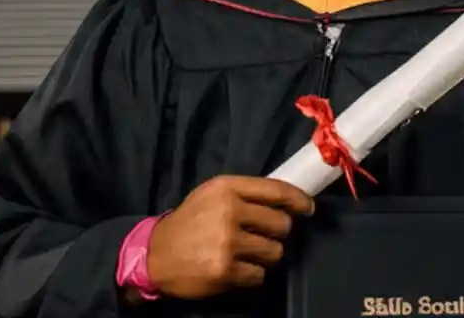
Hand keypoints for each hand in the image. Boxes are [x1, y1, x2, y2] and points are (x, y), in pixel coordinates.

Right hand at [146, 175, 313, 300]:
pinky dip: (252, 275)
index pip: (276, 191)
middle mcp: (229, 211)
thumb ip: (245, 195)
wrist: (154, 255)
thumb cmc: (188, 222)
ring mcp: (228, 242)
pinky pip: (259, 275)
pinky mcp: (225, 269)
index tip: (308, 209)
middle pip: (281, 225)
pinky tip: (235, 268)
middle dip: (277, 234)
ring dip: (265, 256)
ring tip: (247, 254)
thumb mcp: (212, 195)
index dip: (299, 201)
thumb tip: (285, 202)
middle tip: (263, 237)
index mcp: (227, 188)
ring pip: (274, 252)